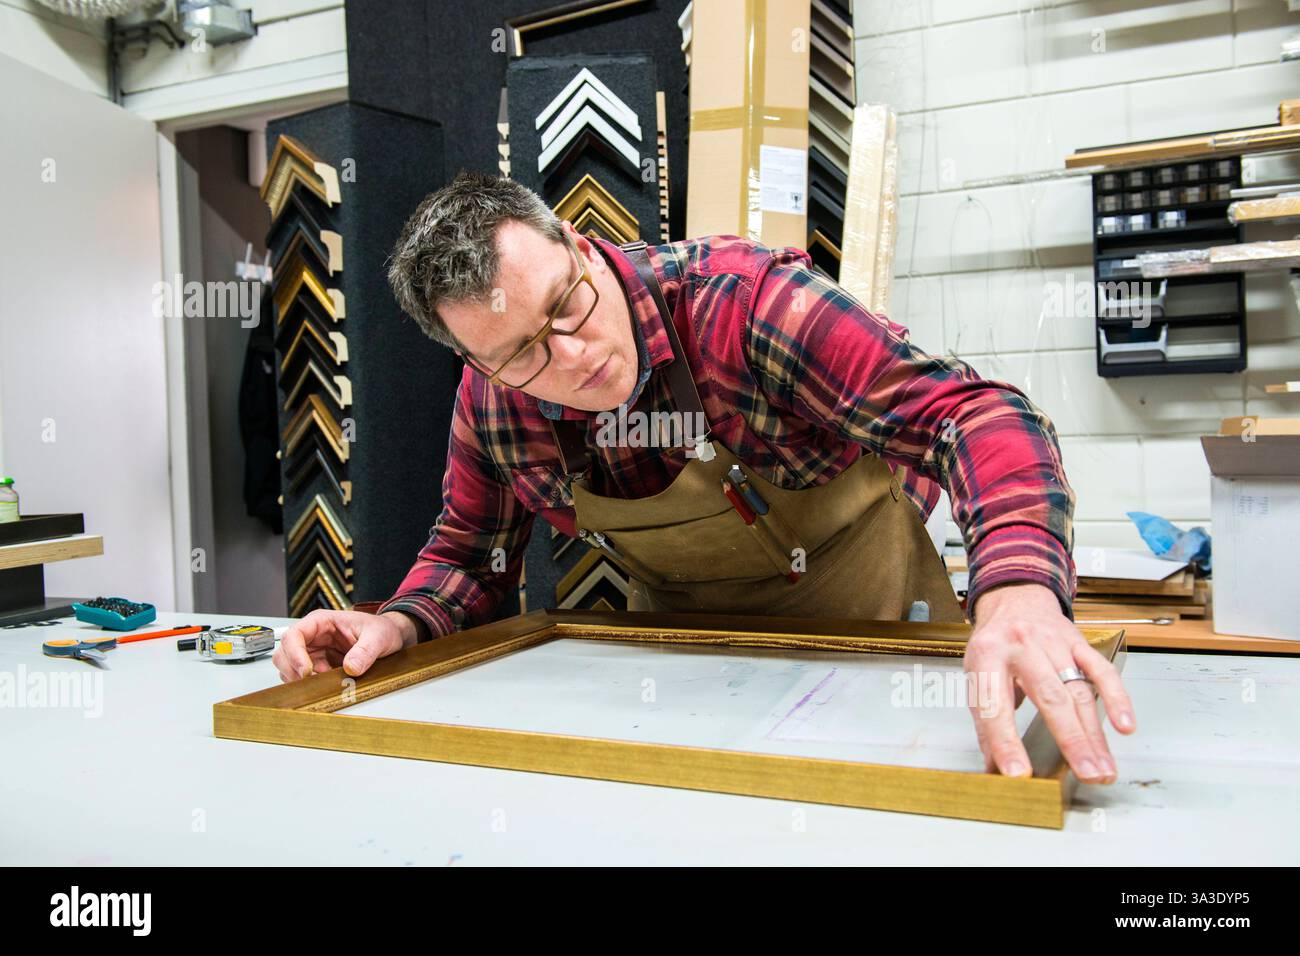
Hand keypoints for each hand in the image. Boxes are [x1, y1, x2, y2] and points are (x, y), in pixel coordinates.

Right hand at [272, 609, 418, 681]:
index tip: (307, 671)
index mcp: (321, 622)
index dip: (294, 654)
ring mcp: (313, 652)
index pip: (294, 635)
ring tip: (326, 681)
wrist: (389, 637)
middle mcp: (313, 636)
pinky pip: (302, 678)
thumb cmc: (381, 629)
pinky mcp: (318, 666)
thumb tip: (351, 667)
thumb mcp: (378, 636)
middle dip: (294, 670)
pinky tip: (327, 683)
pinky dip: (310, 685)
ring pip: (289, 668)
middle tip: (315, 681)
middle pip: (284, 653)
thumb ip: (365, 650)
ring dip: (301, 680)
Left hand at [965, 582, 1135, 783]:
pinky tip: (1124, 725)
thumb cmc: (993, 646)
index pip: (995, 706)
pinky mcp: (1078, 642)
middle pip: (1049, 697)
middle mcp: (1021, 646)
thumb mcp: (976, 678)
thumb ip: (986, 724)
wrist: (1012, 599)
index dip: (1005, 742)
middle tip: (1086, 775)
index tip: (1017, 775)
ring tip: (1102, 768)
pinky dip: (1116, 698)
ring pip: (1078, 691)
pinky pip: (1101, 670)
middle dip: (1070, 741)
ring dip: (1094, 734)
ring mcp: (1052, 642)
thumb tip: (994, 769)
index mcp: (987, 656)